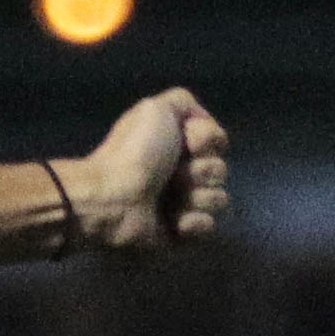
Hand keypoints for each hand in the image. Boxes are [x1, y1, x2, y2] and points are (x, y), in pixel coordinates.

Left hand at [71, 87, 230, 248]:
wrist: (114, 199)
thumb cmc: (136, 152)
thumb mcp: (156, 109)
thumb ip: (184, 102)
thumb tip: (205, 124)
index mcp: (177, 143)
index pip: (218, 141)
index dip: (208, 141)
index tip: (189, 143)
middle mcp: (181, 171)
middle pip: (221, 170)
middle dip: (202, 171)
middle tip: (174, 175)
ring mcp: (182, 203)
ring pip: (218, 199)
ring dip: (197, 197)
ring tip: (169, 199)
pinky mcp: (180, 232)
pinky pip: (208, 226)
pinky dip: (193, 223)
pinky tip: (174, 222)